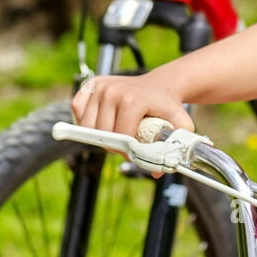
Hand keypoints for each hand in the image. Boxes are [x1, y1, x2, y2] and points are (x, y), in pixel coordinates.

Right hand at [71, 72, 194, 138]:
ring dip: (98, 134)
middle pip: (101, 133)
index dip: (125, 150)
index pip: (118, 137)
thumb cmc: (168, 106)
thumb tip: (157, 173)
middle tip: (125, 142)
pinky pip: (77, 108)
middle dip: (112, 144)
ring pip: (86, 125)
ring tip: (115, 131)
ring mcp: (102, 87)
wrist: (161, 84)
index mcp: (132, 100)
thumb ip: (173, 146)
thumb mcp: (180, 123)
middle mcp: (113, 92)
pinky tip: (100, 120)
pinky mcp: (93, 84)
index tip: (134, 149)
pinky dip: (84, 119)